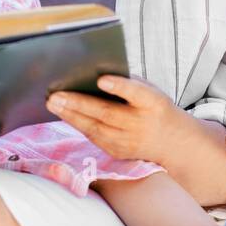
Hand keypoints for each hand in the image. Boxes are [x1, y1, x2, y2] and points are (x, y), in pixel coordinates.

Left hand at [45, 75, 188, 163]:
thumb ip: (128, 83)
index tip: (101, 79)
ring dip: (71, 116)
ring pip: (95, 128)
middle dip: (78, 104)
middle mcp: (140, 124)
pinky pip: (94, 137)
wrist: (173, 142)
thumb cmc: (155, 108)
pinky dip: (77, 124)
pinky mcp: (118, 151)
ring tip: (53, 104)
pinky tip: (64, 114)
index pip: (136, 93)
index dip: (119, 86)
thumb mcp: (151, 91)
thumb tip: (94, 74)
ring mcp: (129, 141)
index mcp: (152, 102)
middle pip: (107, 113)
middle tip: (55, 95)